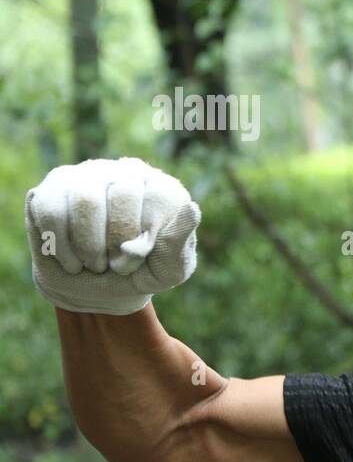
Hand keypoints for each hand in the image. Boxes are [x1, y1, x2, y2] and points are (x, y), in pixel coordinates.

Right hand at [25, 157, 200, 314]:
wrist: (96, 290)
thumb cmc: (139, 274)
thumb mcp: (168, 269)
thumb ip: (180, 243)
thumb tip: (192, 209)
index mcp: (161, 187)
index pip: (158, 194)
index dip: (145, 235)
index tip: (138, 259)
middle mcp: (125, 171)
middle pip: (122, 192)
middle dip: (116, 241)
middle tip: (114, 267)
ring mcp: (86, 175)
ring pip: (85, 200)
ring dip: (89, 245)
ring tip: (94, 265)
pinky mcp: (51, 189)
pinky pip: (51, 210)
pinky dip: (61, 245)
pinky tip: (71, 262)